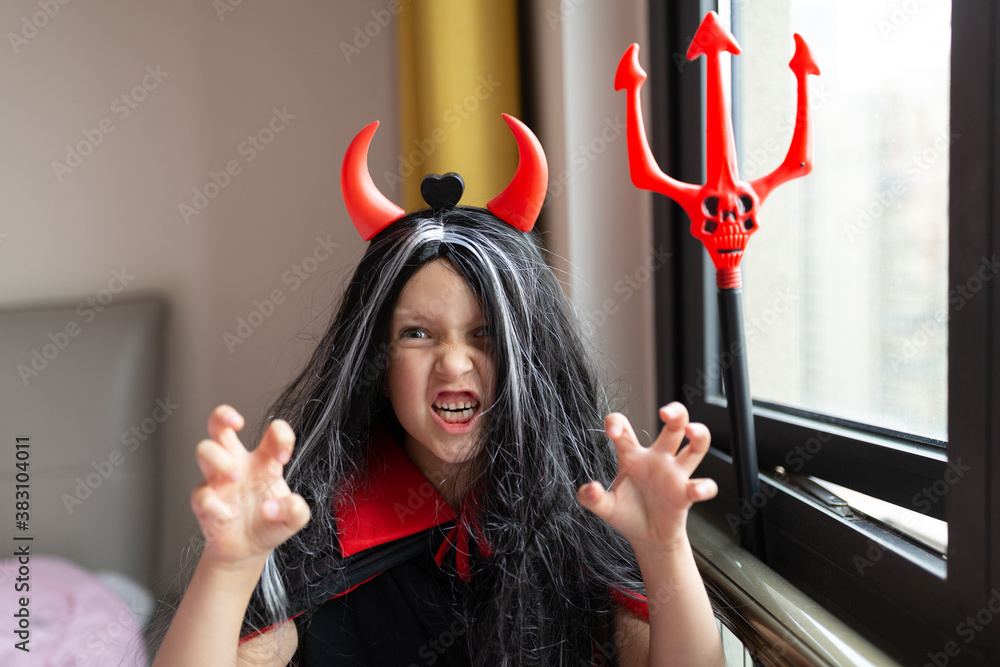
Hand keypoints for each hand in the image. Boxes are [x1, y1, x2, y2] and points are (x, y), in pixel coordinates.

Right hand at [190, 405, 310, 565]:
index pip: (272, 432)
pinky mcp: (204, 503)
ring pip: (205, 450)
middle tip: (238, 423)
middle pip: (220, 425)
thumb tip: (272, 506)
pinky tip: (230, 515)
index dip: (280, 435)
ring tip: (236, 477)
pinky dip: (216, 505)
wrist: (249, 550)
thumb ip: (296, 510)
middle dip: (223, 415)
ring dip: (220, 460)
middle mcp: (239, 464)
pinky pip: (201, 494)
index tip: (283, 458)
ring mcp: (219, 481)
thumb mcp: (295, 519)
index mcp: (264, 461)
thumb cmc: (271, 523)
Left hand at [577, 402, 716, 552]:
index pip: (626, 429)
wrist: (648, 538)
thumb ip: (592, 498)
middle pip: (674, 425)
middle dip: (674, 412)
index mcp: (633, 457)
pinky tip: (695, 490)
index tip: (612, 433)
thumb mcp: (606, 507)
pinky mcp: (686, 494)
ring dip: (699, 435)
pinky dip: (704, 487)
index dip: (617, 423)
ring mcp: (675, 474)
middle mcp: (658, 459)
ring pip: (697, 445)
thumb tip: (587, 490)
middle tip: (665, 412)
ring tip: (692, 431)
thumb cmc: (628, 515)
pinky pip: (703, 485)